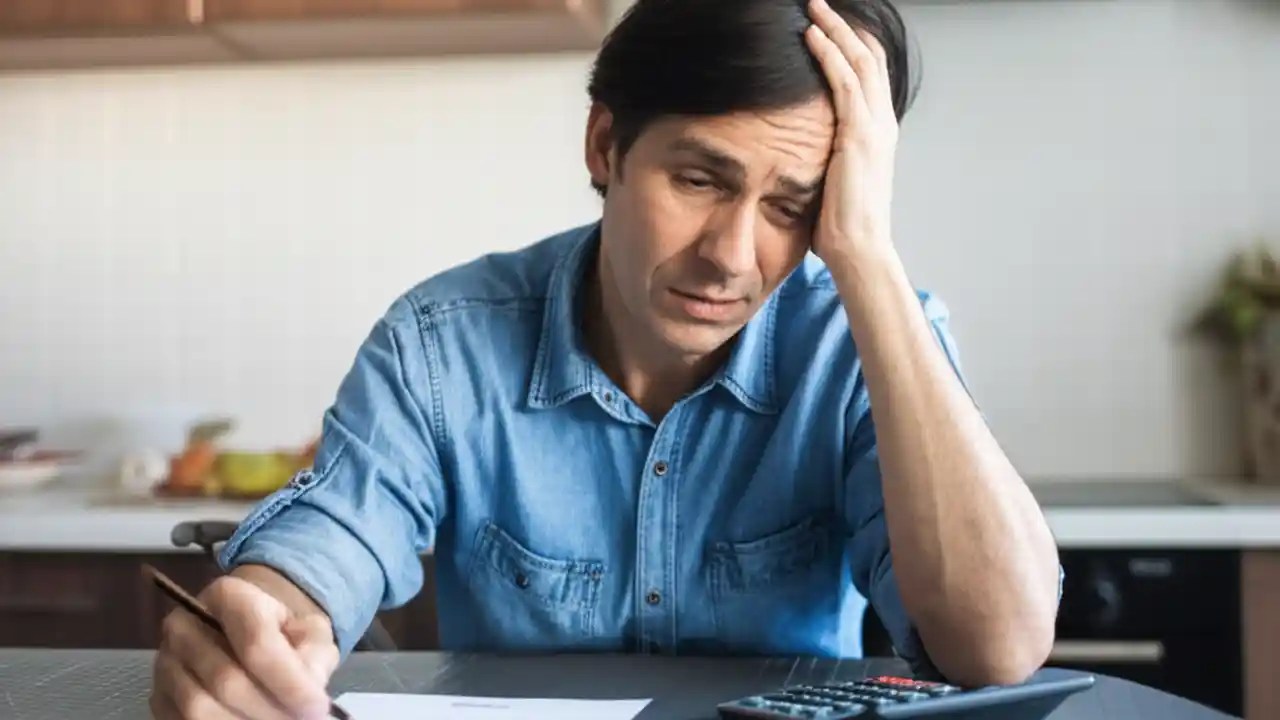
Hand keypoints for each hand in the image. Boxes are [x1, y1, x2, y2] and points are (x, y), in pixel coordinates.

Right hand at [150, 575, 337, 719]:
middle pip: (227, 681)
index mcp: (227, 596)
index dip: (289, 682)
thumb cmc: (281, 630)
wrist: (243, 630)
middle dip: (270, 710)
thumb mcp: (309, 631)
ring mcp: (165, 663)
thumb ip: (312, 655)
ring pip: (200, 709)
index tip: (318, 706)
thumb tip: (309, 689)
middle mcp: (184, 626)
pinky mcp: (158, 695)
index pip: (256, 645)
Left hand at [803, 0, 899, 264]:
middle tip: (819, 3)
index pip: (870, 74)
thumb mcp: (832, 180)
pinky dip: (829, 55)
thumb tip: (798, 151)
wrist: (859, 249)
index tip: (830, 25)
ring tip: (813, 7)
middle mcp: (881, 123)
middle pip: (868, 57)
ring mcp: (874, 127)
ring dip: (834, 29)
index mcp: (877, 133)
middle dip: (844, 26)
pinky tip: (811, 36)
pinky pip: (844, 82)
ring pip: (858, 60)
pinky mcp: (859, 135)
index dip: (852, 45)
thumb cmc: (840, 226)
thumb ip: (824, 157)